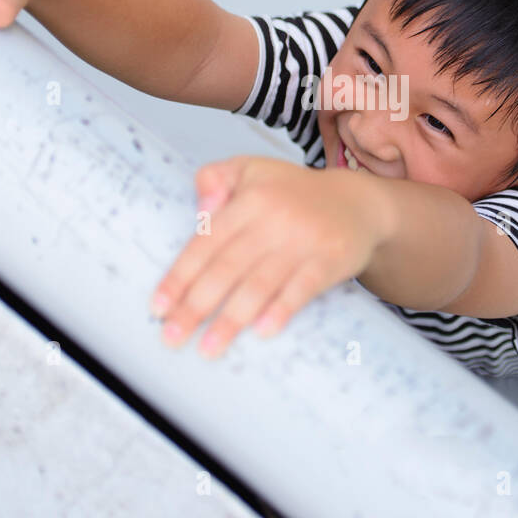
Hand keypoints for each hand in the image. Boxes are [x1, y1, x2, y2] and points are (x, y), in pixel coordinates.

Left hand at [148, 155, 391, 358]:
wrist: (358, 203)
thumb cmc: (294, 192)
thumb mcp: (251, 169)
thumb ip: (214, 178)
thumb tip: (199, 212)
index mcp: (250, 199)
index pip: (207, 242)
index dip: (181, 276)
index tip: (159, 307)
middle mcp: (275, 219)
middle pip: (228, 267)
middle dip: (197, 306)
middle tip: (173, 337)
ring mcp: (304, 240)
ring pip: (261, 283)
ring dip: (232, 319)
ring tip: (209, 349)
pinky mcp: (331, 259)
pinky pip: (303, 288)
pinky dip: (282, 310)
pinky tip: (262, 332)